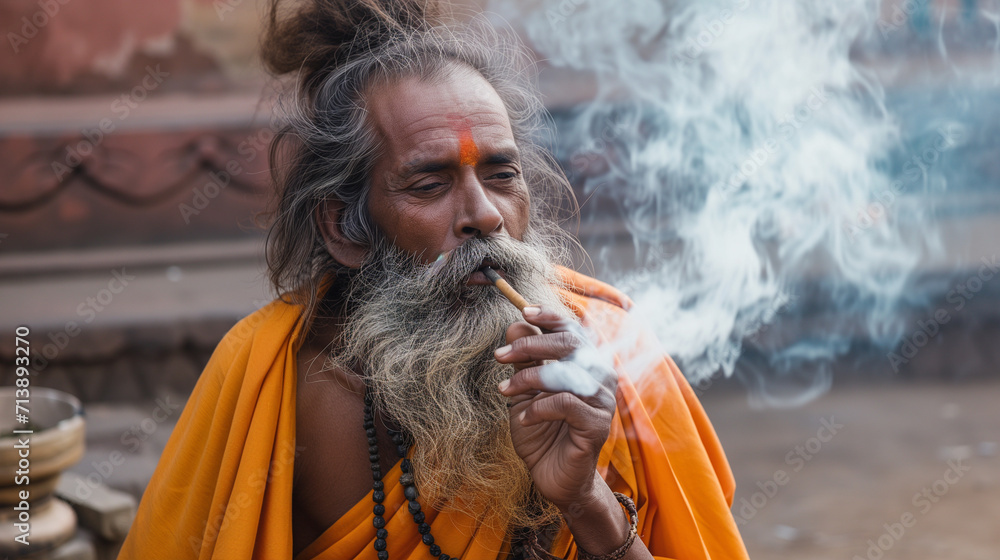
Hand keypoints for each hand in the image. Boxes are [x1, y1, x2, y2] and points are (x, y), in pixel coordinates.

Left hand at [494, 305, 617, 510]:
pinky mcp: (598, 424)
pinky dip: (539, 407)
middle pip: (570, 344)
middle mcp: (600, 377)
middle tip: (500, 356)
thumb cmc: (540, 431)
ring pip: (565, 373)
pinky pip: (565, 404)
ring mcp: (603, 400)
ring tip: (505, 391)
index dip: (550, 317)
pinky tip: (524, 418)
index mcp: (585, 364)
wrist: (551, 476)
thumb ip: (524, 359)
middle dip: (530, 345)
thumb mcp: (524, 390)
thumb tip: (516, 323)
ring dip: (529, 378)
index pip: (573, 329)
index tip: (523, 311)